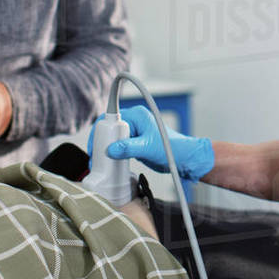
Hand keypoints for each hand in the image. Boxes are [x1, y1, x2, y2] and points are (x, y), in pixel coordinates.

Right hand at [97, 105, 213, 180]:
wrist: (183, 159)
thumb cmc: (172, 149)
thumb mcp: (147, 148)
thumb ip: (128, 148)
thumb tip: (110, 150)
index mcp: (136, 116)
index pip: (111, 119)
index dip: (101, 132)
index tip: (95, 147)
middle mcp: (134, 122)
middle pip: (109, 129)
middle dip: (102, 143)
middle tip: (96, 157)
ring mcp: (134, 133)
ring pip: (113, 139)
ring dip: (106, 149)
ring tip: (101, 162)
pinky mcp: (134, 143)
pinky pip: (119, 146)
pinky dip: (113, 154)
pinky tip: (111, 163)